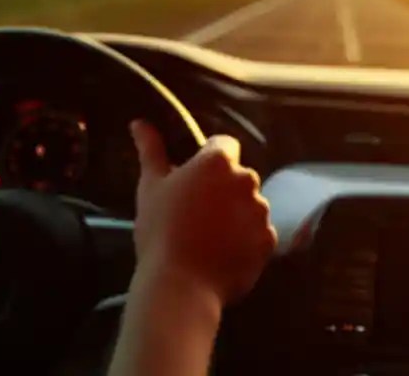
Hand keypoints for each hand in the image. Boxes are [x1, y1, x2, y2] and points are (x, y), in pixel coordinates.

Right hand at [129, 120, 276, 306]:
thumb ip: (151, 150)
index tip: (194, 180)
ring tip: (209, 236)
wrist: (180, 286)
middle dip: (224, 188)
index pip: (223, 144)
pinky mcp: (269, 240)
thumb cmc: (160, 231)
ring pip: (250, 204)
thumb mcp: (150, 187)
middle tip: (198, 212)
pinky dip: (246, 239)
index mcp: (218, 162)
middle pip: (239, 175)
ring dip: (236, 213)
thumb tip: (139, 122)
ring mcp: (261, 211)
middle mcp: (247, 179)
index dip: (209, 159)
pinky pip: (259, 233)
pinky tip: (223, 252)